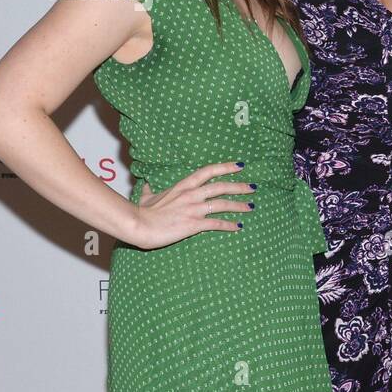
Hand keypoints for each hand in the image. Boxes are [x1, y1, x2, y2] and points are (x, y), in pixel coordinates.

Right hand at [127, 161, 255, 249]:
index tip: (240, 165)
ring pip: (222, 204)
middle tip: (253, 187)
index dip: (226, 167)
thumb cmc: (142, 212)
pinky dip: (230, 225)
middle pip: (221, 186)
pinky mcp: (194, 224)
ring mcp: (194, 209)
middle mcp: (191, 194)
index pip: (208, 171)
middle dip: (239, 186)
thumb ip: (149, 190)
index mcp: (183, 186)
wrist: (139, 225)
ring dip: (239, 205)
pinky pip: (217, 223)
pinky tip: (238, 226)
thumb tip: (145, 184)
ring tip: (251, 207)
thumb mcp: (146, 196)